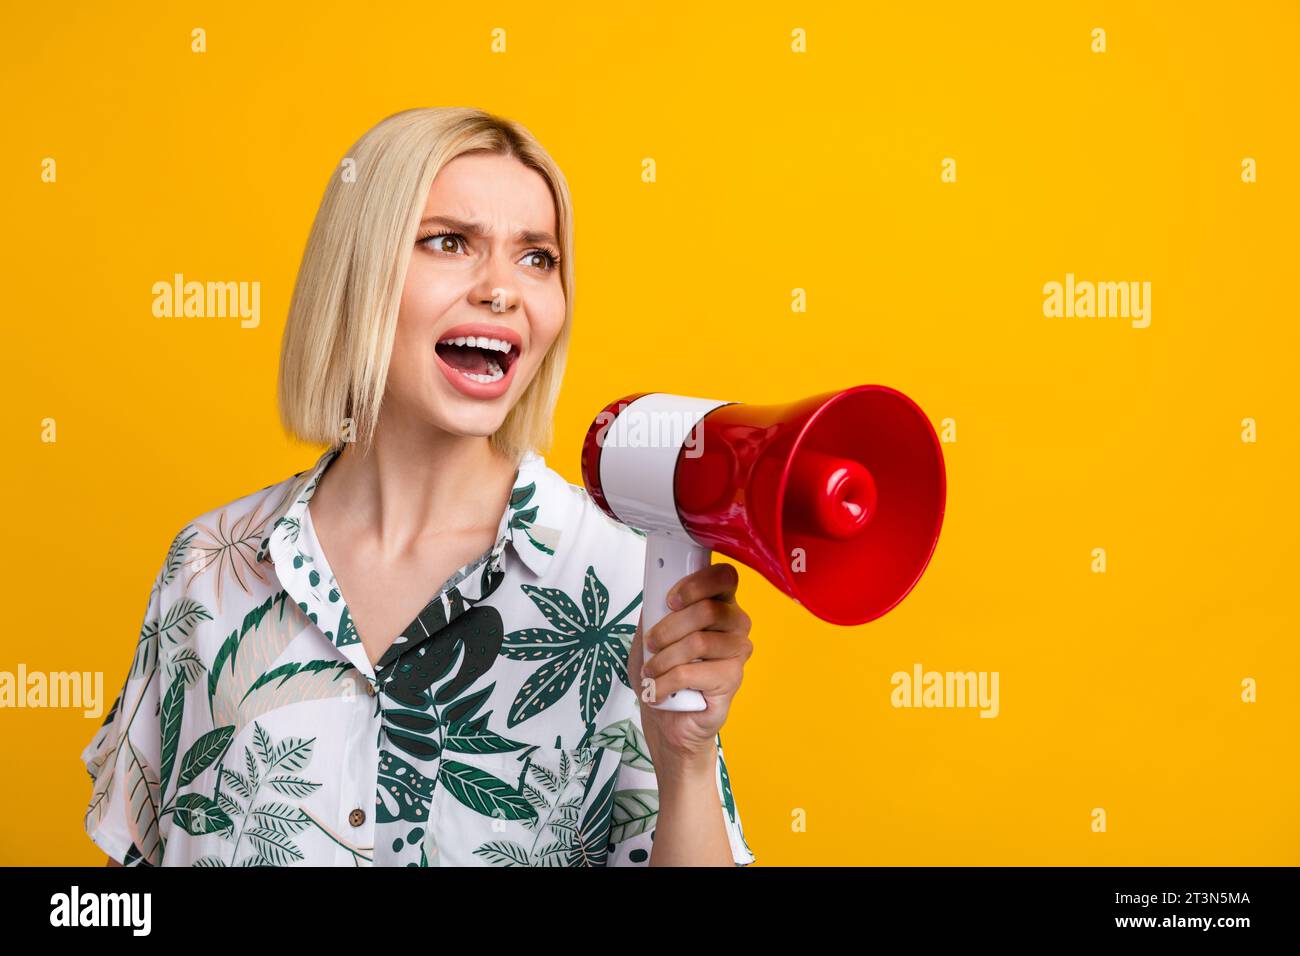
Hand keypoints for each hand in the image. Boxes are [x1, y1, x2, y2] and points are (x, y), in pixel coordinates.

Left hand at [629, 562, 752, 779]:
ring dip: (664, 658)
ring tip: (651, 671)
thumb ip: (654, 610)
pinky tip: (658, 690)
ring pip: (699, 642)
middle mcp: (735, 625)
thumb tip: (654, 593)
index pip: (725, 577)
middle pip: (709, 609)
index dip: (697, 584)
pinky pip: (693, 673)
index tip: (669, 600)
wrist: (666, 719)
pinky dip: (666, 682)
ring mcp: (737, 653)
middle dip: (669, 627)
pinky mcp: (731, 681)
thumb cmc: (662, 673)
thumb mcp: (648, 635)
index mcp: (719, 604)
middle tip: (651, 643)